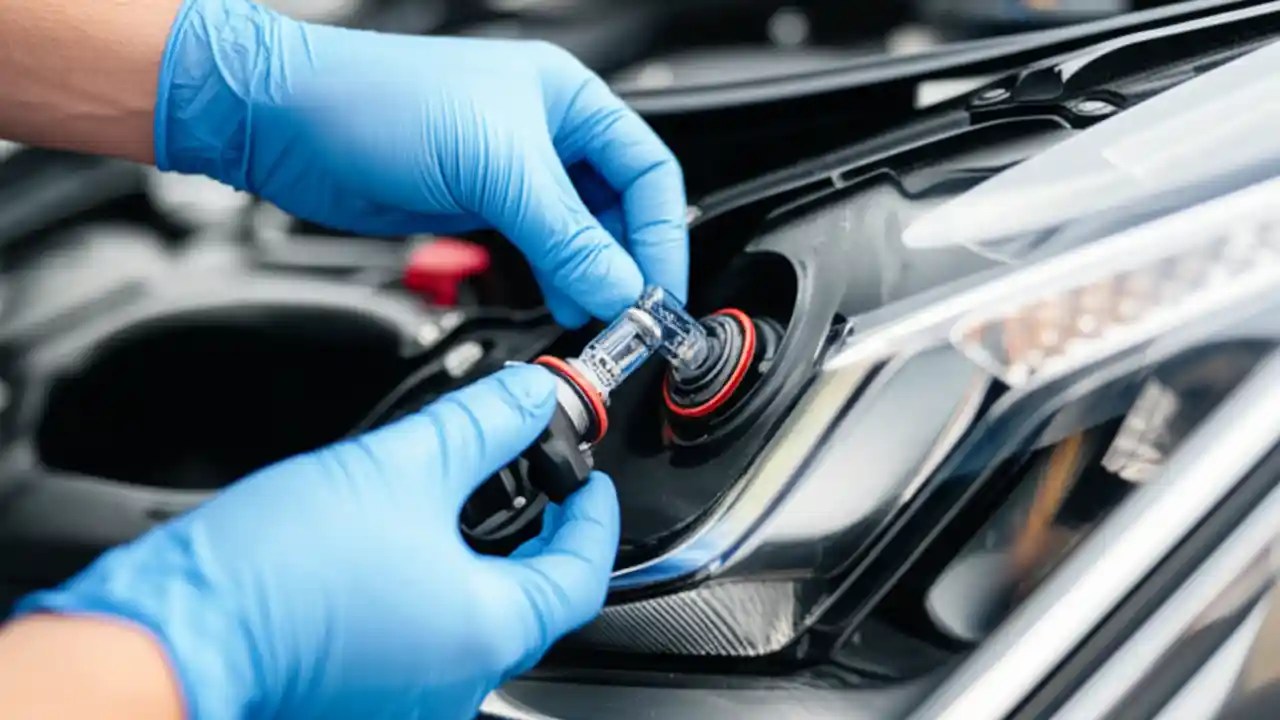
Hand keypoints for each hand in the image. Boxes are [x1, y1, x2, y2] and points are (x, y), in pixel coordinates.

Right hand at [15, 365, 620, 718]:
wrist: (174, 630)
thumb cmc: (276, 569)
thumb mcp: (399, 466)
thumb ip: (481, 425)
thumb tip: (528, 396)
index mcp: (486, 633)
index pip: (582, 577)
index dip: (595, 521)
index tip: (590, 487)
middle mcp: (458, 685)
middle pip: (532, 603)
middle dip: (538, 538)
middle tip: (535, 486)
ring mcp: (409, 702)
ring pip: (474, 624)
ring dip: (480, 566)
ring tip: (461, 509)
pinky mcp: (364, 700)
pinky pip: (423, 646)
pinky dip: (430, 597)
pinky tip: (400, 556)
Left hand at [158, 0, 687, 325]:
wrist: (288, 122)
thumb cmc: (378, 101)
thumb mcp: (494, 169)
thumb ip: (565, 236)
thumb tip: (618, 289)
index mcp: (568, 99)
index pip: (647, 172)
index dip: (663, 234)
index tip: (661, 292)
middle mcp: (547, 134)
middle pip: (618, 210)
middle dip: (629, 263)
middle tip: (633, 317)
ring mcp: (513, 174)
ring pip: (578, 237)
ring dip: (592, 279)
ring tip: (596, 319)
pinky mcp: (480, 208)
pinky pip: (538, 252)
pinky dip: (555, 281)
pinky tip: (559, 304)